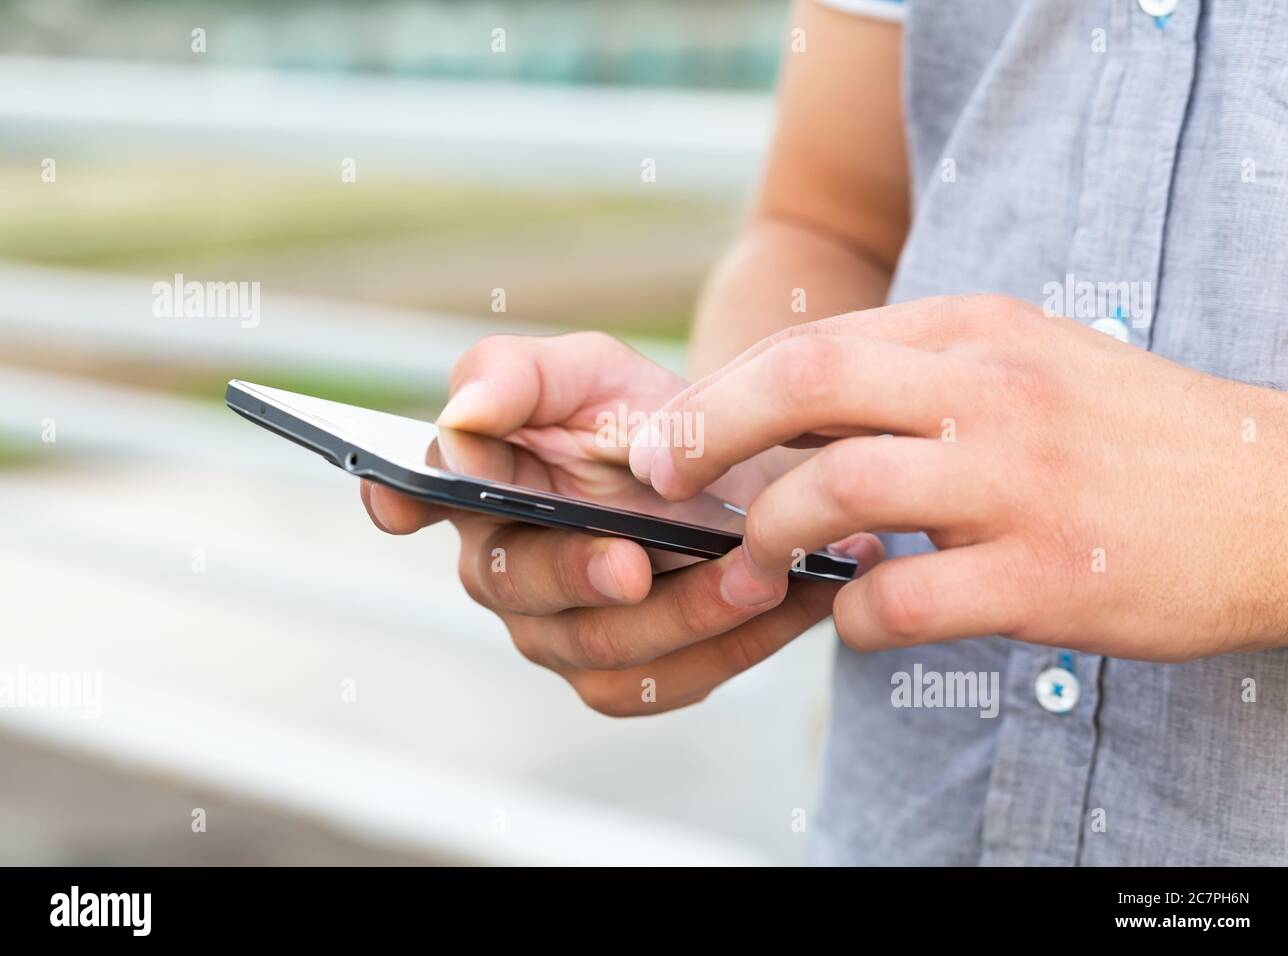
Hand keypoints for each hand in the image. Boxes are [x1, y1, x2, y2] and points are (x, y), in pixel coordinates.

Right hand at [361, 331, 882, 714]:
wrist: (734, 476)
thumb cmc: (647, 420)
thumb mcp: (595, 375)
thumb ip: (521, 376)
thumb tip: (463, 411)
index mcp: (478, 487)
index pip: (410, 491)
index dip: (397, 496)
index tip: (397, 499)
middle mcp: (504, 568)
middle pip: (520, 585)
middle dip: (579, 575)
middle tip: (639, 561)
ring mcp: (560, 632)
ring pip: (603, 649)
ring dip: (684, 618)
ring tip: (760, 578)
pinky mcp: (625, 676)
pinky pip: (668, 682)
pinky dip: (738, 646)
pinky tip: (791, 602)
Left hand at [630, 295, 1287, 661]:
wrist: (1278, 498)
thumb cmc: (1131, 434)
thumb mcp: (1027, 362)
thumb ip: (918, 376)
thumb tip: (794, 416)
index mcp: (976, 331)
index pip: (812, 343)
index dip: (720, 391)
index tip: (667, 433)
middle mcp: (989, 390)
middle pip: (802, 384)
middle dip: (704, 432)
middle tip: (654, 479)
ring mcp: (1017, 481)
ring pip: (837, 489)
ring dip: (770, 534)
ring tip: (753, 566)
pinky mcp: (1045, 575)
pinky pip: (903, 600)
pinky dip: (853, 617)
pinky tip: (856, 622)